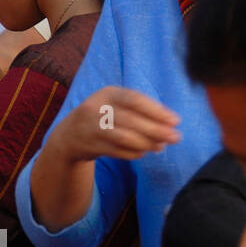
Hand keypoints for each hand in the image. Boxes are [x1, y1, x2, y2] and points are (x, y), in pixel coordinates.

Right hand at [47, 86, 181, 164]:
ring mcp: (91, 127)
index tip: (176, 121)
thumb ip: (141, 110)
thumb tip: (171, 123)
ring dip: (146, 143)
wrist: (69, 135)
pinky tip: (142, 152)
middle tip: (176, 137)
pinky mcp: (90, 145)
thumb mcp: (116, 104)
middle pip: (131, 120)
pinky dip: (134, 153)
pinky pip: (117, 151)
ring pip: (124, 137)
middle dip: (156, 130)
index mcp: (107, 93)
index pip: (135, 100)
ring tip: (160, 146)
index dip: (156, 110)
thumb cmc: (103, 116)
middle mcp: (96, 108)